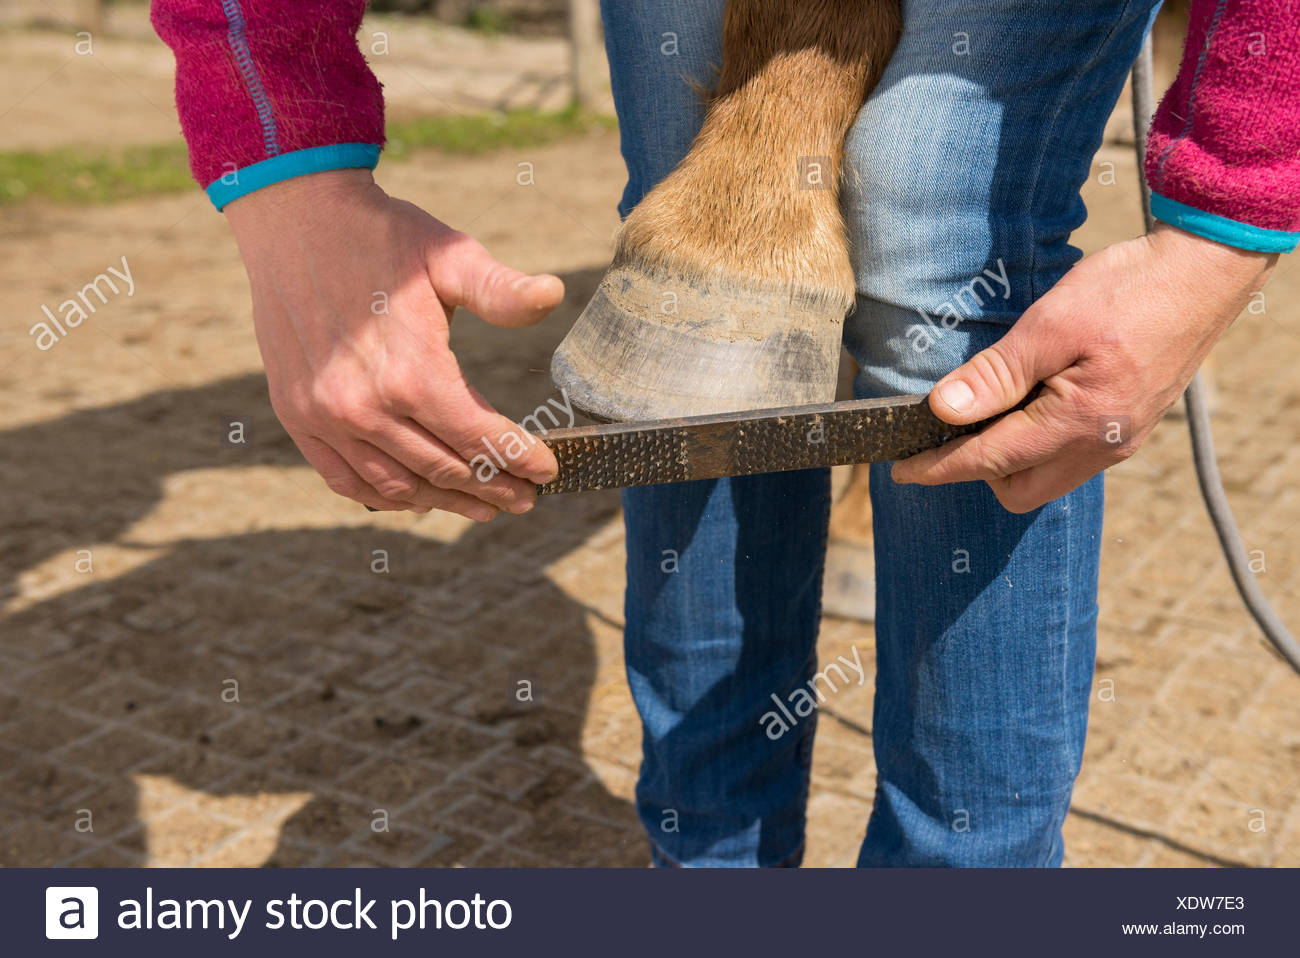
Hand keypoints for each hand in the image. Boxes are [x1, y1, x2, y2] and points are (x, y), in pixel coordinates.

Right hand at [225, 169, 562, 517]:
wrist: (294, 216)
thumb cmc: (382, 235)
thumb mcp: (449, 255)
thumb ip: (499, 290)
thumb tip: (553, 292)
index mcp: (411, 372)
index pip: (479, 438)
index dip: (519, 459)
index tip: (547, 471)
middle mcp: (364, 406)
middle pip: (444, 469)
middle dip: (492, 487)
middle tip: (525, 498)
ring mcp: (325, 417)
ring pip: (397, 485)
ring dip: (445, 501)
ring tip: (483, 506)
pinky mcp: (297, 416)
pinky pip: (345, 479)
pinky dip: (385, 497)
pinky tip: (417, 499)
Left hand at [892, 223, 1276, 512]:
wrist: (1206, 269)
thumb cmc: (1129, 289)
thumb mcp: (1051, 325)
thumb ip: (996, 375)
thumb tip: (941, 412)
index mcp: (1080, 424)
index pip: (990, 461)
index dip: (939, 467)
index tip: (901, 470)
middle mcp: (1103, 445)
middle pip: (1018, 489)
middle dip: (975, 471)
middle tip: (942, 433)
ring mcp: (1121, 439)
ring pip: (1045, 477)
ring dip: (1008, 458)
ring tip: (985, 410)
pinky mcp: (1130, 425)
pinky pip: (1070, 457)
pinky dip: (1036, 444)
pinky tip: (1025, 404)